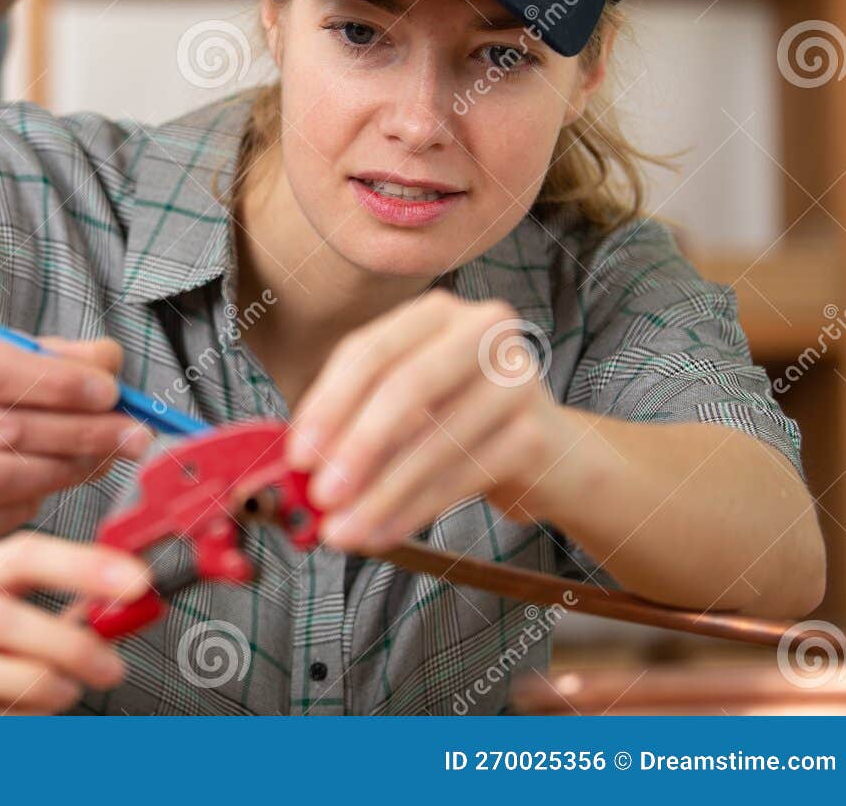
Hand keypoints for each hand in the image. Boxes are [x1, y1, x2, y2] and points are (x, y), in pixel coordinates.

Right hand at [0, 532, 146, 714]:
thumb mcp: (25, 629)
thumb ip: (75, 611)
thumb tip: (132, 598)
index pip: (21, 555)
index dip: (82, 565)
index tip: (136, 583)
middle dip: (66, 642)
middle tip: (111, 667)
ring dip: (36, 683)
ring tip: (66, 692)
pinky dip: (14, 719)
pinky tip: (32, 718)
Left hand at [285, 290, 579, 551]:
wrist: (549, 456)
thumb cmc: (457, 423)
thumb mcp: (404, 408)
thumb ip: (351, 423)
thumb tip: (296, 465)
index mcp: (436, 313)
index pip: (369, 351)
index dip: (328, 404)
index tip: (297, 455)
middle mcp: (482, 331)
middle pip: (405, 386)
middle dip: (356, 447)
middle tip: (321, 496)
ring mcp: (517, 378)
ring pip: (434, 440)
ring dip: (380, 493)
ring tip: (344, 531)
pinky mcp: (536, 433)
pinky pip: (462, 476)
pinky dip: (414, 509)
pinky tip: (382, 532)